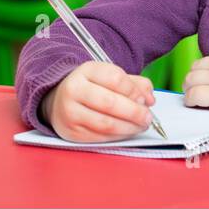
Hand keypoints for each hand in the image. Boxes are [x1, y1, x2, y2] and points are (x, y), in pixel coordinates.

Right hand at [40, 61, 155, 142]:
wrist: (59, 101)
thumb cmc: (90, 88)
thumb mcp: (108, 77)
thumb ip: (133, 84)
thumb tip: (149, 98)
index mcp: (86, 71)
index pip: (115, 78)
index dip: (134, 91)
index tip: (145, 100)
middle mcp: (74, 89)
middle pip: (110, 103)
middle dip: (134, 112)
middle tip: (147, 117)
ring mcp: (70, 112)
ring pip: (106, 123)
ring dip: (129, 127)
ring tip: (140, 126)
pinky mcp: (71, 132)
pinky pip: (100, 137)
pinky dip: (118, 136)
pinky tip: (126, 132)